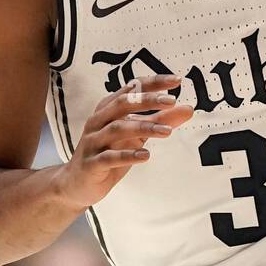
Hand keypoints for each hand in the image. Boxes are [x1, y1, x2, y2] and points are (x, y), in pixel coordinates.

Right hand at [61, 74, 193, 210]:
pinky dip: (128, 156)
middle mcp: (98, 121)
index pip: (132, 88)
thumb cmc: (109, 153)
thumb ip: (160, 120)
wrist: (77, 184)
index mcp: (108, 109)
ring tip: (167, 130)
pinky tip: (146, 156)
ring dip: (144, 127)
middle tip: (171, 101)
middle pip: (122, 104)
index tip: (176, 80)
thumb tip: (187, 109)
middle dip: (147, 100)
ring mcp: (93, 142)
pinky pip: (110, 157)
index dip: (153, 83)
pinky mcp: (92, 163)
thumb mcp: (137, 136)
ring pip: (118, 128)